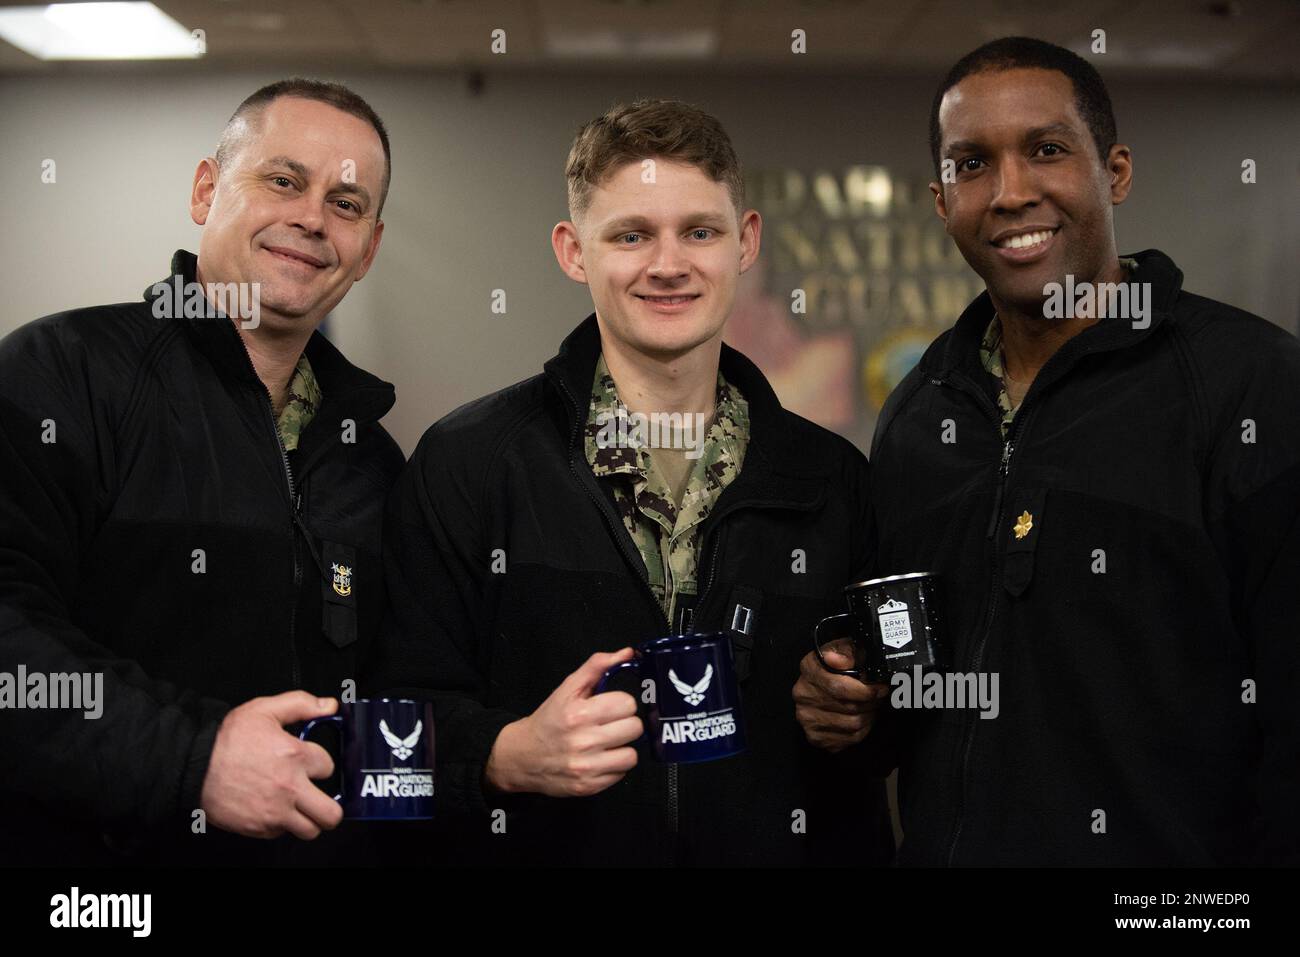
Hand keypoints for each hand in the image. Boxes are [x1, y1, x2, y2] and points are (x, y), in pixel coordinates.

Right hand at [199, 691, 343, 839]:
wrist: (192, 766)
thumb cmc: (225, 741)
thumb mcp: (264, 710)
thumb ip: (301, 704)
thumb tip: (329, 706)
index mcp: (294, 756)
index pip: (329, 767)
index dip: (320, 764)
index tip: (310, 764)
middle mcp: (289, 788)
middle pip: (330, 813)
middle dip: (330, 806)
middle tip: (320, 797)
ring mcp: (274, 812)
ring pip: (311, 830)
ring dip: (309, 819)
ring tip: (300, 807)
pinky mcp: (259, 828)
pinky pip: (282, 834)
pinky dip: (282, 825)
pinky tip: (274, 809)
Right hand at [485, 648, 642, 797]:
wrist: (521, 756)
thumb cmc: (547, 721)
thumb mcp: (567, 688)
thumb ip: (597, 666)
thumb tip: (626, 653)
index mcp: (579, 713)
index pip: (627, 704)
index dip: (621, 703)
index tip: (611, 707)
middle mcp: (583, 741)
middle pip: (634, 728)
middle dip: (624, 724)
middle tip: (610, 724)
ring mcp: (586, 767)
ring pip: (632, 755)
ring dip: (622, 747)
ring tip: (607, 742)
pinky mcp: (588, 786)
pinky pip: (622, 774)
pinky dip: (614, 766)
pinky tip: (600, 758)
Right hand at [793, 646, 888, 752]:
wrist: (825, 685)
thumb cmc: (838, 667)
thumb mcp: (845, 649)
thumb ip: (848, 651)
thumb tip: (841, 661)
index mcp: (809, 669)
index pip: (839, 687)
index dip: (866, 690)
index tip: (880, 688)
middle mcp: (803, 694)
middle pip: (848, 707)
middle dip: (870, 703)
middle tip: (878, 697)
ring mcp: (807, 718)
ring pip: (852, 725)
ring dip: (868, 716)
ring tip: (870, 707)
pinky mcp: (815, 737)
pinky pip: (848, 739)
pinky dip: (861, 731)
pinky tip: (861, 718)